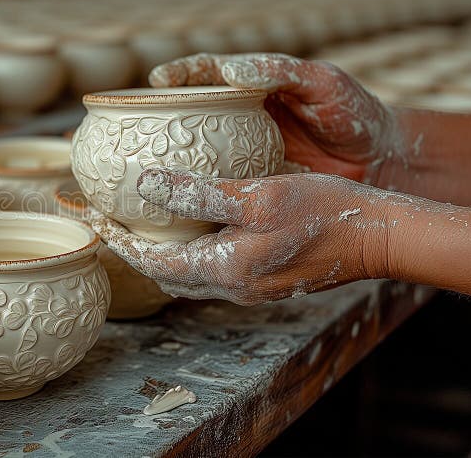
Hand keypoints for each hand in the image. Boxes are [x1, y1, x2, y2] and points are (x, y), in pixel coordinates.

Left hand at [90, 168, 470, 303]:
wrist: (379, 236)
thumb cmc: (324, 211)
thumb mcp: (258, 195)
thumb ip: (200, 193)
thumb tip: (146, 184)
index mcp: (224, 268)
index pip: (151, 260)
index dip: (118, 239)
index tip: (91, 217)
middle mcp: (231, 285)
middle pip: (163, 272)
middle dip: (131, 247)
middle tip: (106, 220)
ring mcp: (249, 286)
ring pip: (186, 272)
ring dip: (158, 250)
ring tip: (137, 223)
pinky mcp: (264, 278)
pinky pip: (210, 267)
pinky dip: (187, 249)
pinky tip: (189, 226)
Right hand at [149, 53, 401, 182]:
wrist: (382, 162)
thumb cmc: (355, 114)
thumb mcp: (322, 82)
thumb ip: (280, 71)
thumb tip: (231, 72)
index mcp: (251, 90)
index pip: (204, 75)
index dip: (178, 75)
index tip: (158, 80)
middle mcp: (239, 123)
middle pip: (187, 116)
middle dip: (157, 119)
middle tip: (135, 126)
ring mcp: (242, 155)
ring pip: (194, 156)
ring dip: (168, 162)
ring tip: (141, 167)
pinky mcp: (252, 186)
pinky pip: (216, 187)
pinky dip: (194, 192)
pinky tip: (175, 201)